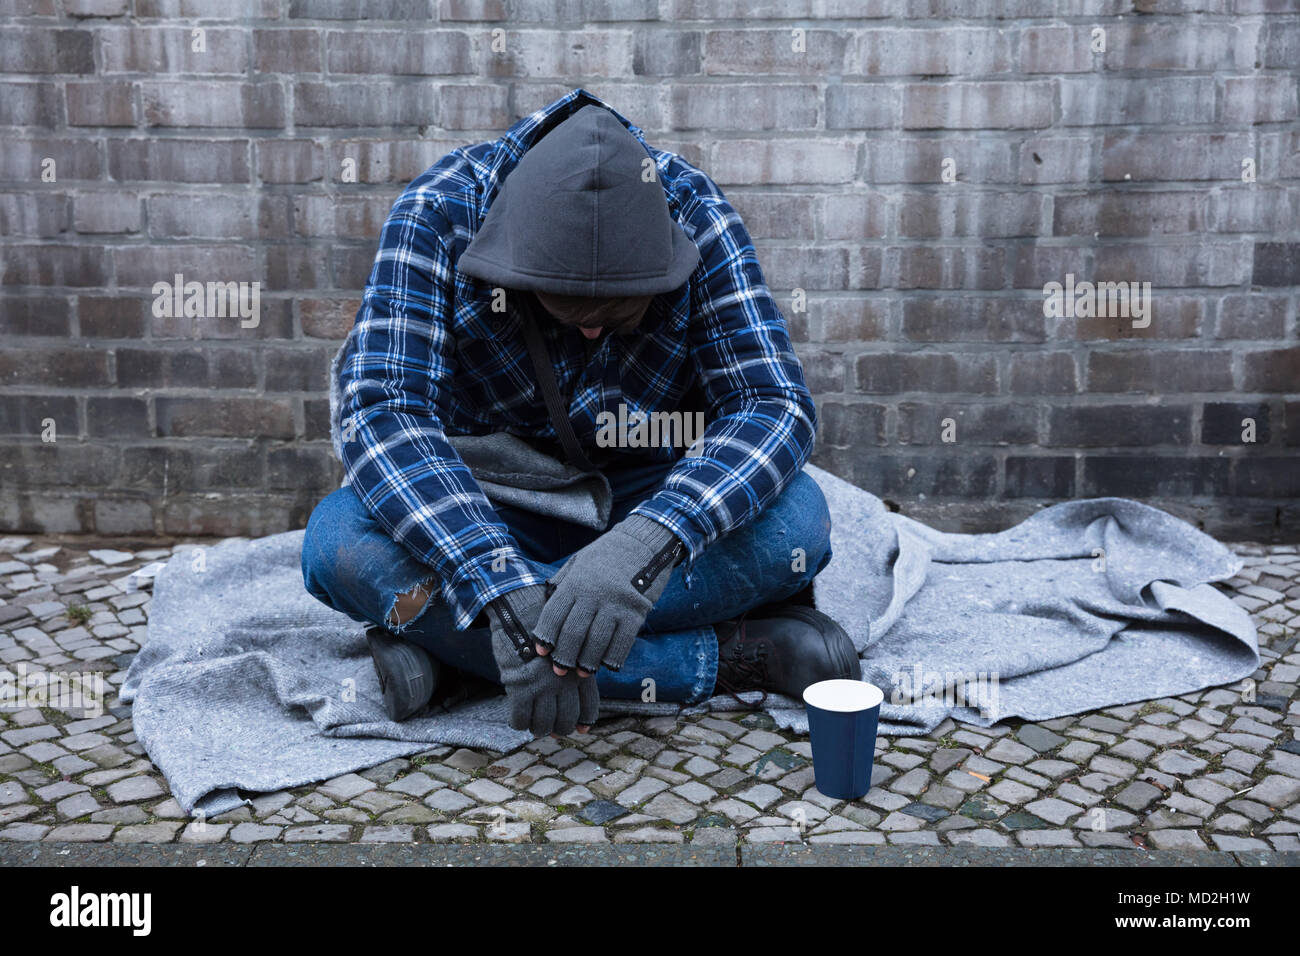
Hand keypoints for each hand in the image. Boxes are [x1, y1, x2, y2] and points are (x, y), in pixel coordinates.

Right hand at [485, 584, 596, 736]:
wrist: (520, 607)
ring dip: (539, 729)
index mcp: (579, 669)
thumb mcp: (568, 643)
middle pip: (567, 719)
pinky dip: (519, 723)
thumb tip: (574, 686)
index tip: (581, 729)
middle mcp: (565, 681)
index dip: (584, 721)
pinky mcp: (519, 688)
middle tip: (554, 729)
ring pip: (544, 724)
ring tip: (535, 726)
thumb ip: (574, 666)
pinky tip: (518, 719)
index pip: (589, 706)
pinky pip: (520, 718)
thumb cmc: (543, 622)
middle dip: (560, 728)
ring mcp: (542, 686)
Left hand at [533, 515, 683, 676]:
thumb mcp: (580, 562)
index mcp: (576, 581)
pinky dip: (613, 658)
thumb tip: (547, 610)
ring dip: (587, 662)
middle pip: (573, 633)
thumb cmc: (608, 554)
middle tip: (560, 670)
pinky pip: (622, 643)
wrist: (644, 541)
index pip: (553, 615)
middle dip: (564, 656)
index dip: (545, 637)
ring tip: (583, 671)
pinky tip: (607, 665)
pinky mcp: (636, 612)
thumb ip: (563, 584)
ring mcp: (616, 604)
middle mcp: (594, 593)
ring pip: (596, 642)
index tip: (542, 652)